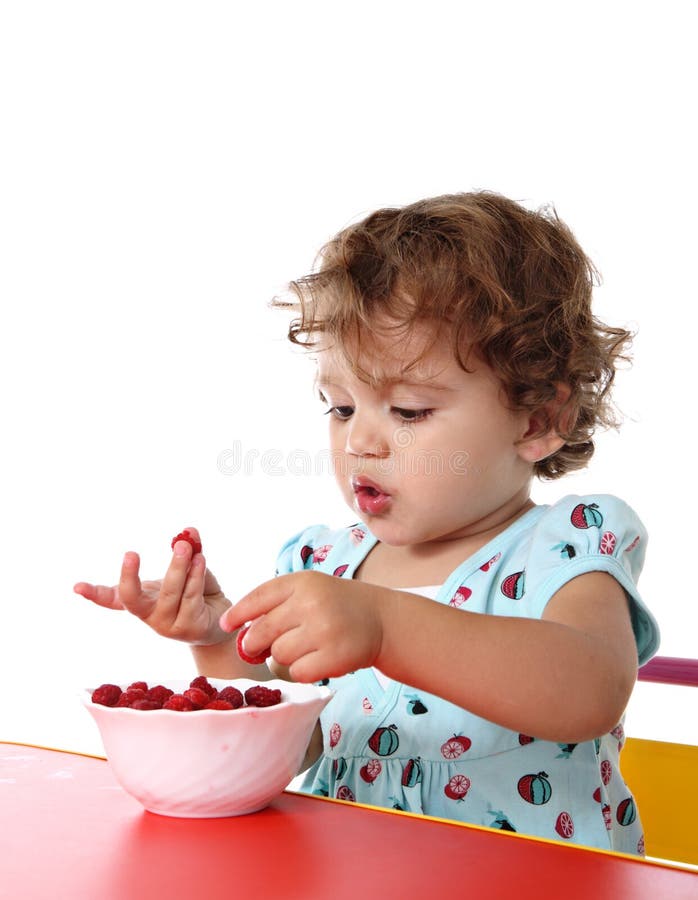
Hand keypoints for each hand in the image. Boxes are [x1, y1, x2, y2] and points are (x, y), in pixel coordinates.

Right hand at [74, 527, 232, 645]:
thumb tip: (189, 530)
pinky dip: (195, 575)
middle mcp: (149, 615)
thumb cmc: (196, 592)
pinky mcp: (189, 628)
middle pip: (132, 600)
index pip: (112, 598)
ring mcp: (167, 625)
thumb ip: (187, 550)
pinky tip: (200, 559)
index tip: (77, 587)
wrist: (219, 620)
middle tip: (130, 553)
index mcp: (141, 599)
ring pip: (170, 594)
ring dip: (176, 566)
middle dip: (129, 577)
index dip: (95, 593)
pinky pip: (191, 597)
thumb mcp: (189, 568)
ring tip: (182, 546)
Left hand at [220, 570, 386, 682]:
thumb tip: (239, 632)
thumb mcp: (309, 589)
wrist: (380, 619)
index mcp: (303, 582)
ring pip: (278, 654)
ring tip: (302, 649)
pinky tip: (315, 660)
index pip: (258, 598)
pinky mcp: (334, 657)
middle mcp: (312, 603)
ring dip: (283, 657)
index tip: (226, 625)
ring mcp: (324, 630)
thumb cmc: (336, 605)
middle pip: (262, 631)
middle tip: (258, 648)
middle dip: (255, 643)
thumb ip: (276, 603)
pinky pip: (297, 672)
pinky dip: (301, 670)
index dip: (238, 614)